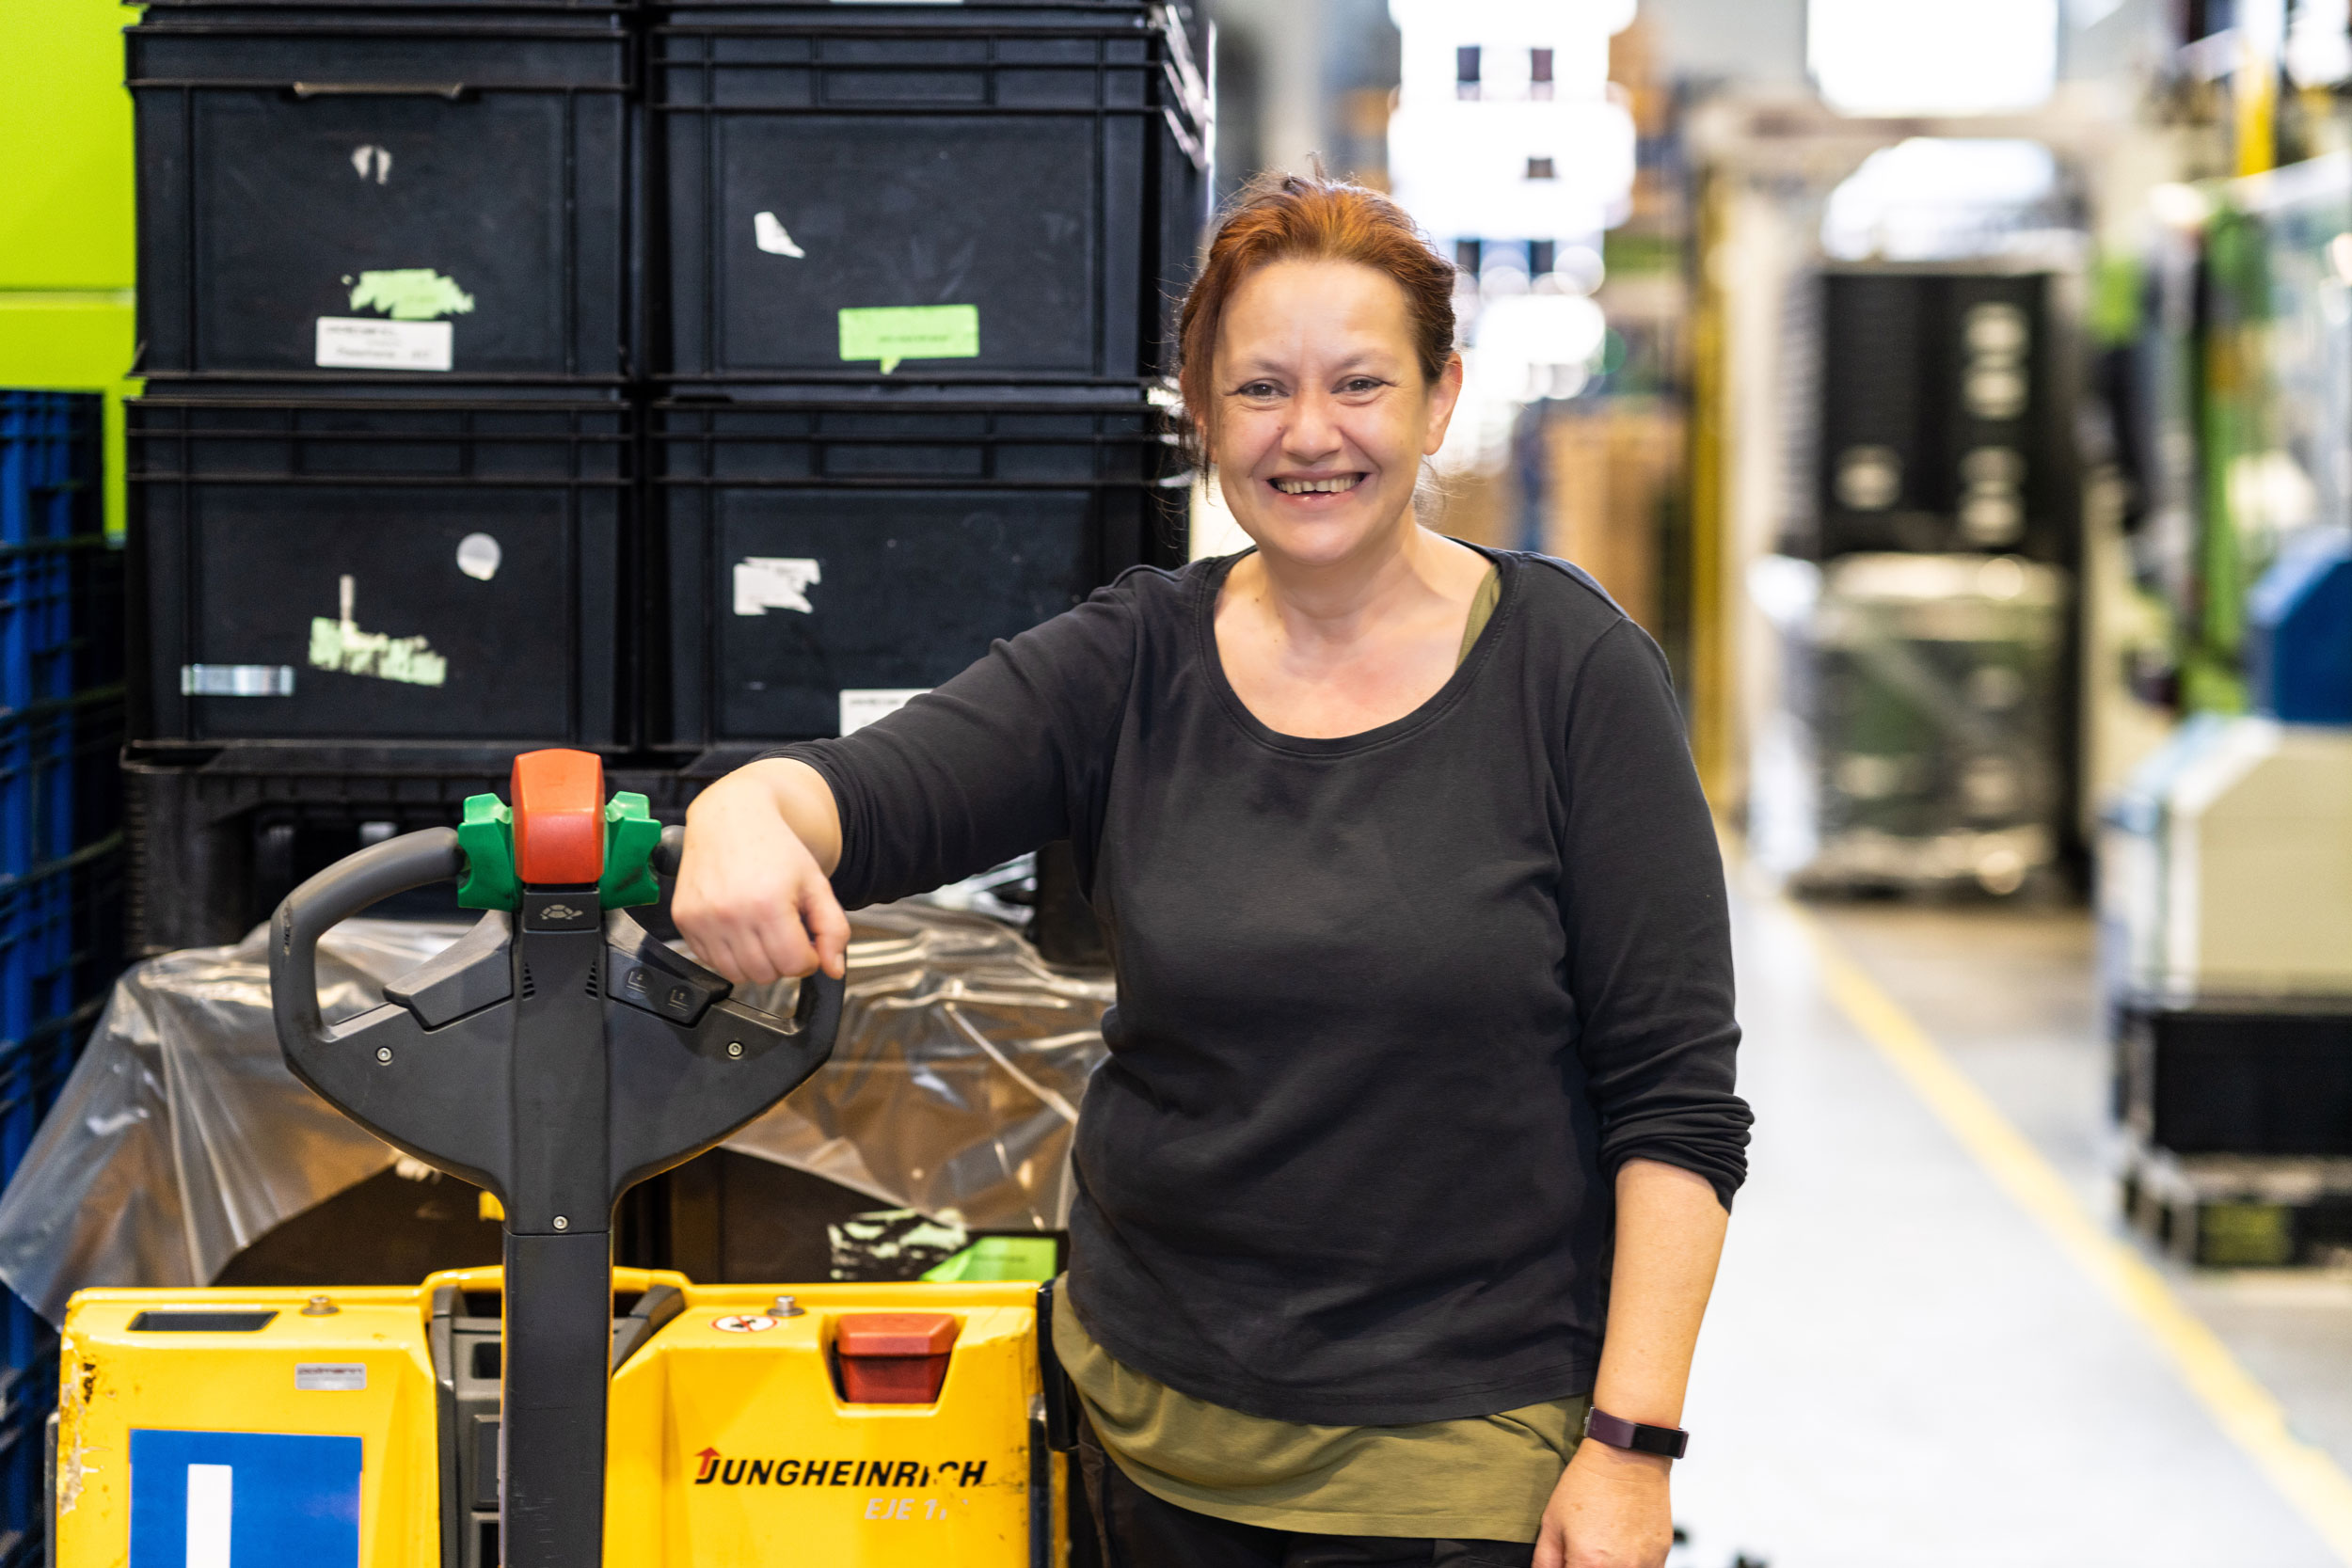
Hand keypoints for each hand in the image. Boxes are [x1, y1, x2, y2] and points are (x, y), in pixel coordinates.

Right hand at [671, 768, 849, 984]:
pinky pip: (709, 961)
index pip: (795, 964)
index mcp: (768, 903)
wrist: (731, 816)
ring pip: (736, 974)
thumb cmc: (774, 847)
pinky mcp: (684, 919)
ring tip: (761, 930)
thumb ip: (833, 928)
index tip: (806, 942)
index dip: (808, 958)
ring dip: (755, 962)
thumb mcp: (816, 882)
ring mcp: (703, 919)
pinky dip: (727, 954)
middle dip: (782, 960)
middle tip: (783, 932)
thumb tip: (834, 969)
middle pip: (766, 974)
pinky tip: (738, 926)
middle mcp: (730, 913)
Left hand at [1535, 1438, 1674, 1567]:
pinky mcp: (1661, 1555)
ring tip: (1603, 1545)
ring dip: (1610, 1567)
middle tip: (1582, 1551)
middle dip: (1588, 1566)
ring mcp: (1646, 1564)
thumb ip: (1545, 1561)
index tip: (1567, 1561)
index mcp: (1591, 1563)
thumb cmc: (1589, 1482)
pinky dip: (1630, 1565)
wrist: (1627, 1456)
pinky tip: (1621, 1546)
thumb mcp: (1552, 1521)